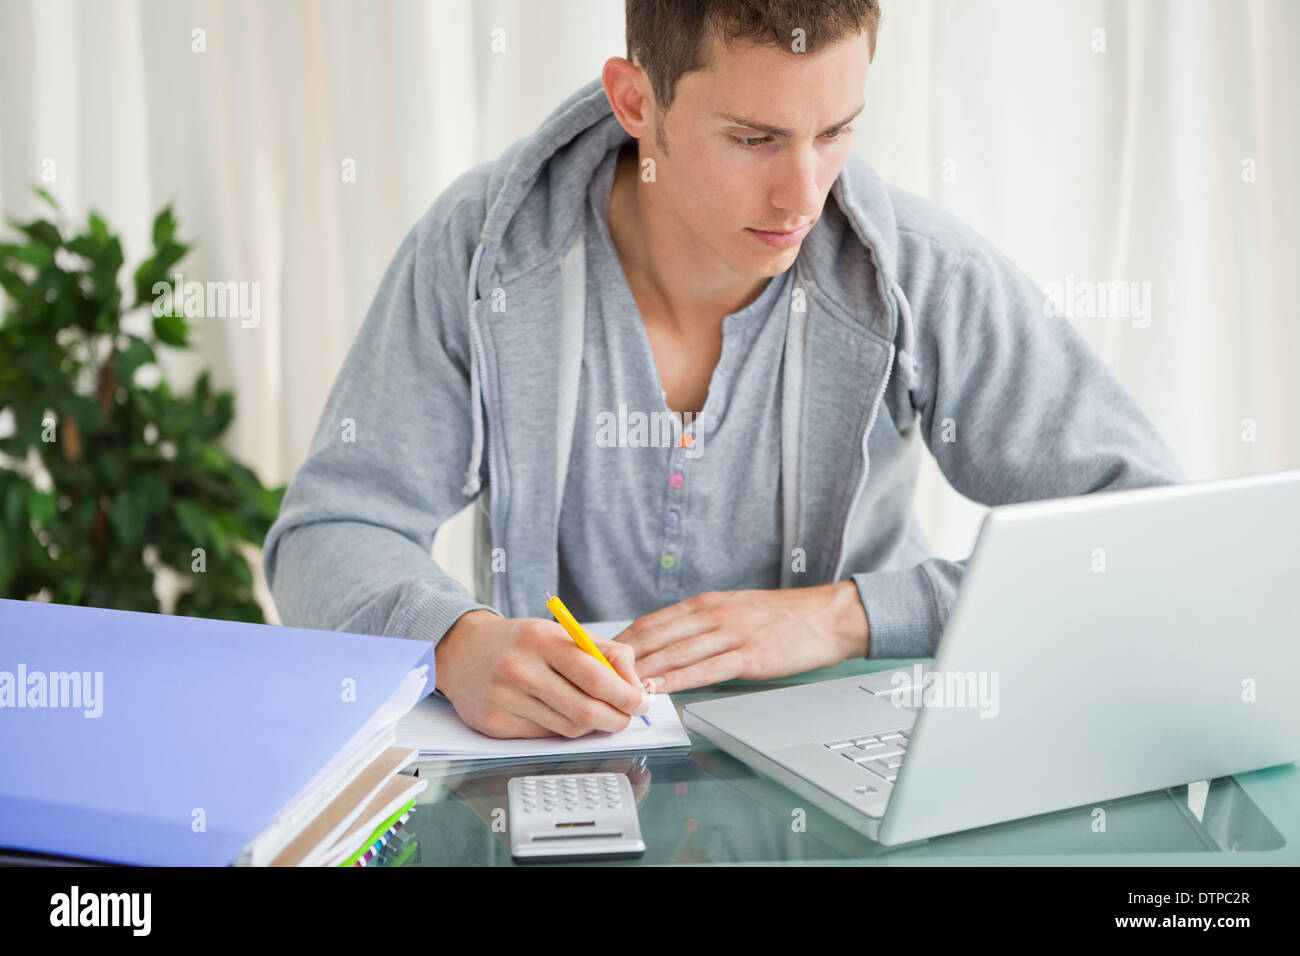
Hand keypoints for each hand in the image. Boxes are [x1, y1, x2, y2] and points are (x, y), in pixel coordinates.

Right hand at [435, 611, 651, 738]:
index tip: (640, 701)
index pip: (596, 675)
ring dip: (592, 726)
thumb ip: (604, 652)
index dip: (626, 694)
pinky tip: (561, 715)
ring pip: (569, 728)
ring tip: (595, 713)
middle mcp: (519, 668)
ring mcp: (504, 698)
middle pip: (585, 709)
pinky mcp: (494, 724)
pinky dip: (562, 729)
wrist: (462, 651)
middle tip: (627, 717)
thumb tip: (636, 685)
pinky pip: (545, 736)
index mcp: (540, 639)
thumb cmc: (521, 642)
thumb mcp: (561, 633)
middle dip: (617, 718)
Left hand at [614, 582, 869, 692]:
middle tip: (595, 673)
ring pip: (674, 653)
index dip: (622, 639)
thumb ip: (703, 625)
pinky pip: (704, 670)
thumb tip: (670, 645)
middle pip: (656, 636)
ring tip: (615, 686)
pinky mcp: (749, 656)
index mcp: (707, 603)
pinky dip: (676, 680)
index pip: (653, 621)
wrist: (827, 617)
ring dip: (643, 672)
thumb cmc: (783, 617)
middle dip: (623, 657)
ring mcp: (730, 634)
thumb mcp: (735, 610)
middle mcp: (713, 614)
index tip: (599, 654)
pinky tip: (658, 690)